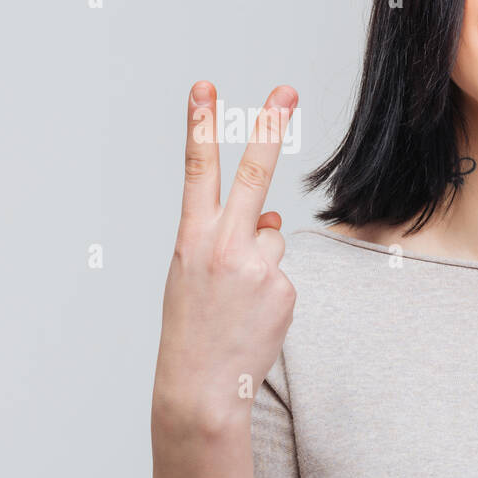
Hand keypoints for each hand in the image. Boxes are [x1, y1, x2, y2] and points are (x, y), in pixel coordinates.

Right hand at [152, 80, 298, 434]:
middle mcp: (224, 245)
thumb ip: (227, 237)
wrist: (201, 388)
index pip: (197, 170)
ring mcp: (257, 266)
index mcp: (191, 238)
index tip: (206, 89)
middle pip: (254, 175)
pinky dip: (272, 290)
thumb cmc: (191, 328)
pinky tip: (254, 316)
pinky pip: (283, 273)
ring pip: (272, 238)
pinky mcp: (284, 289)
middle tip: (286, 91)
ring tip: (238, 301)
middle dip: (269, 128)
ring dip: (261, 261)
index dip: (201, 126)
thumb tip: (273, 218)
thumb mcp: (192, 274)